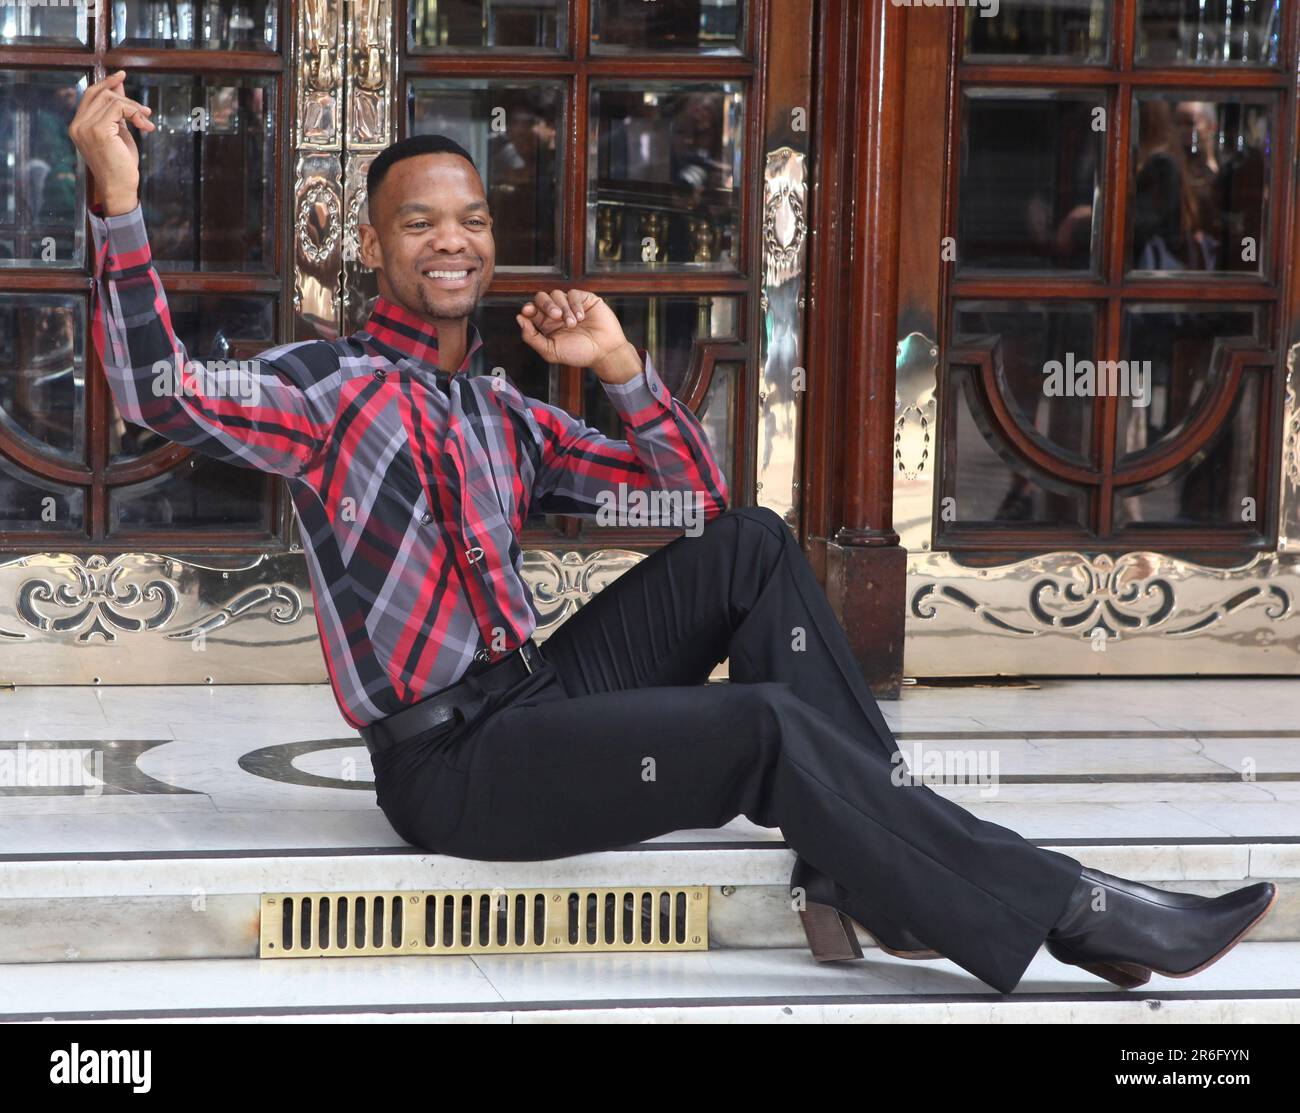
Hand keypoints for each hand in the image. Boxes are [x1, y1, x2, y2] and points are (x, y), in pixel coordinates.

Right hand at [68, 70, 155, 214]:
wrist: (120, 188)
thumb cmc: (120, 165)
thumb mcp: (119, 132)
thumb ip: (117, 110)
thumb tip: (119, 85)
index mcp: (79, 125)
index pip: (90, 94)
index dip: (106, 83)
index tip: (121, 75)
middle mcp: (78, 125)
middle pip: (101, 93)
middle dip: (126, 98)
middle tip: (145, 112)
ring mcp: (85, 127)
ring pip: (112, 99)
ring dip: (134, 109)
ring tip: (146, 123)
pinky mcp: (99, 130)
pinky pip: (119, 108)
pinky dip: (135, 113)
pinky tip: (144, 126)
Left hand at [515, 289, 639, 382]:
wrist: (605, 352)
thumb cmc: (579, 354)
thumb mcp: (551, 351)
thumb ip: (532, 337)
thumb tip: (519, 319)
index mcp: (545, 324)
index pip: (531, 310)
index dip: (528, 308)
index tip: (528, 311)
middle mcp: (556, 313)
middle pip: (542, 298)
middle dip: (546, 304)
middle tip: (556, 316)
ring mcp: (570, 305)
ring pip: (557, 294)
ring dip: (564, 308)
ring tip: (573, 324)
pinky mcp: (584, 299)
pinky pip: (573, 294)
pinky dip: (575, 305)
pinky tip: (581, 318)